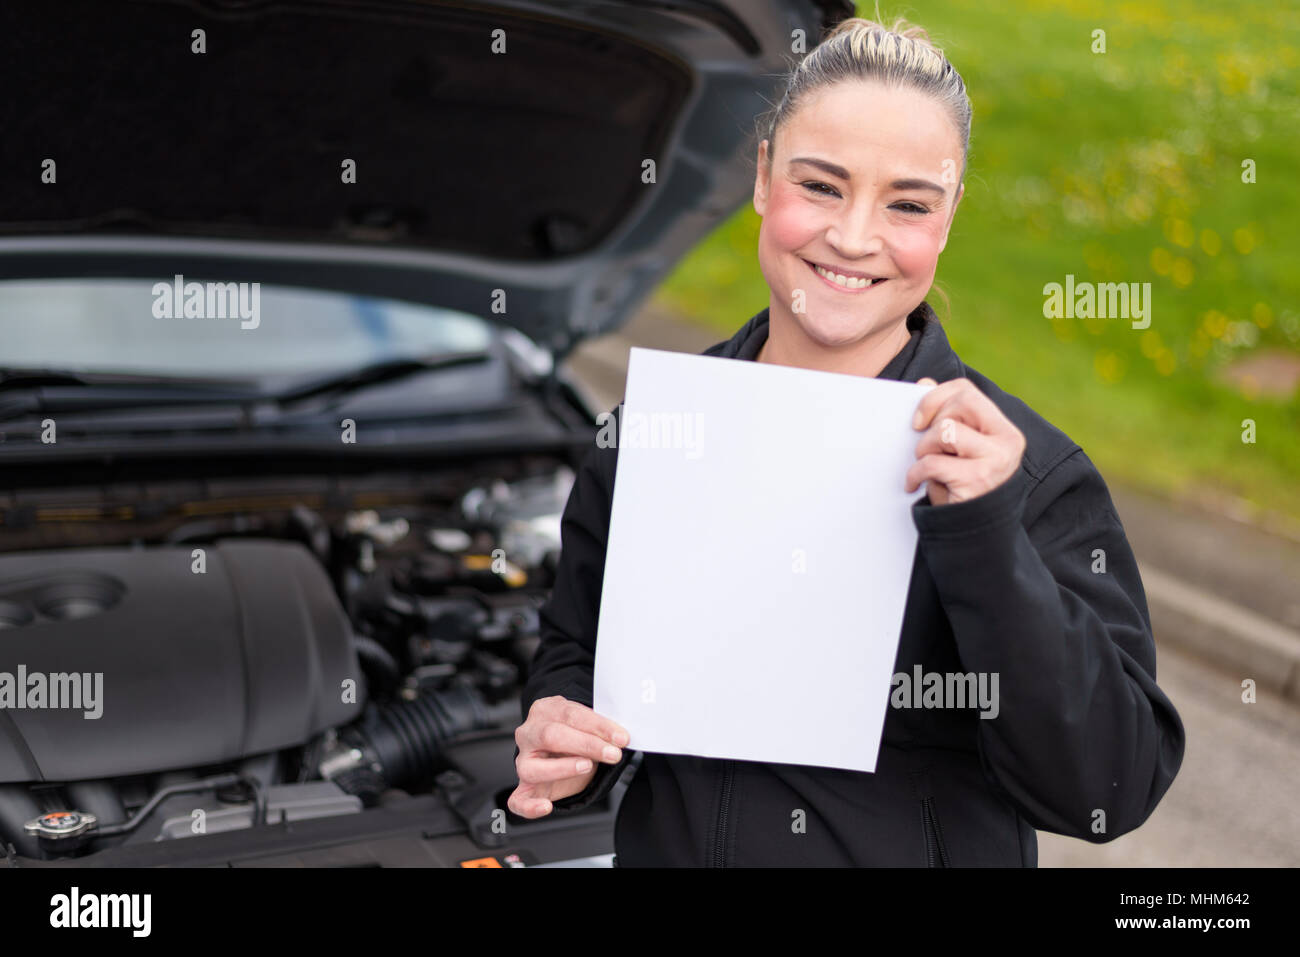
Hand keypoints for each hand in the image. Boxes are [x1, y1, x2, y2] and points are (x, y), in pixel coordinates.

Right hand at [509, 696, 629, 818]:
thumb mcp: (586, 723)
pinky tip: (546, 807)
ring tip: (586, 766)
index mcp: (545, 711)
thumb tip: (620, 738)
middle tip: (612, 753)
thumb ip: (599, 729)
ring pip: (533, 768)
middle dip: (586, 745)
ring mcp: (523, 761)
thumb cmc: (574, 732)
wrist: (559, 746)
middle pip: (550, 736)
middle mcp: (529, 734)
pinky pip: (518, 801)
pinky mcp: (524, 787)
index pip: (571, 714)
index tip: (621, 738)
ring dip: (563, 768)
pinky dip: (530, 807)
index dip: (598, 726)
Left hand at [905, 377, 1026, 505]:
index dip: (935, 398)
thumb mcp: (955, 450)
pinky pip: (933, 462)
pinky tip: (915, 484)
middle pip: (959, 404)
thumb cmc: (961, 487)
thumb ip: (946, 416)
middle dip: (932, 424)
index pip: (967, 391)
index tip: (917, 420)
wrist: (974, 534)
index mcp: (1003, 430)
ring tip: (925, 465)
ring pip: (945, 430)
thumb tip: (925, 384)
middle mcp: (1007, 442)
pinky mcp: (977, 480)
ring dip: (925, 448)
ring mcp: (995, 461)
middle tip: (926, 449)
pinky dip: (915, 473)